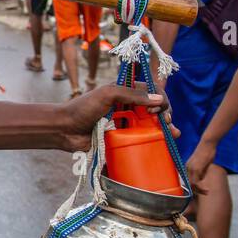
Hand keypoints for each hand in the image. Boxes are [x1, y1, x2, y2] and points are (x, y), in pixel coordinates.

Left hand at [59, 83, 173, 152]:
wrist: (65, 130)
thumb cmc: (83, 108)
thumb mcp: (108, 95)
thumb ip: (132, 94)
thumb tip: (159, 99)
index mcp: (125, 93)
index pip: (152, 92)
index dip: (160, 99)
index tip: (157, 110)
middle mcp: (128, 107)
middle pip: (155, 109)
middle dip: (166, 115)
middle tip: (166, 123)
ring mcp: (126, 124)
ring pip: (151, 126)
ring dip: (166, 129)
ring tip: (173, 135)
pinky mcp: (122, 140)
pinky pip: (141, 141)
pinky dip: (154, 142)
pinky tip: (164, 145)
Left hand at [185, 141, 216, 195]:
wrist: (207, 144)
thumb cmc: (206, 152)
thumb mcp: (203, 163)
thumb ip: (201, 171)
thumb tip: (201, 179)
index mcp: (187, 167)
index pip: (187, 180)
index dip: (192, 187)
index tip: (198, 191)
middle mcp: (187, 168)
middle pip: (189, 184)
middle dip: (196, 191)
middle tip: (204, 193)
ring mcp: (191, 168)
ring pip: (192, 184)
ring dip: (199, 190)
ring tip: (206, 192)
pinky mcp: (197, 168)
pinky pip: (196, 181)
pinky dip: (201, 187)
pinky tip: (206, 189)